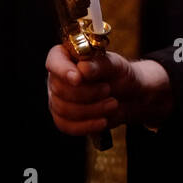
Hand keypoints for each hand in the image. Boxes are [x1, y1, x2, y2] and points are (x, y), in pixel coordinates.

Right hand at [45, 44, 169, 134]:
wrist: (128, 96)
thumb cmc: (118, 74)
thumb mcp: (115, 65)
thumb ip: (99, 65)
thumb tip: (83, 68)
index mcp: (66, 57)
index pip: (54, 61)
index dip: (63, 70)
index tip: (78, 79)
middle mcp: (57, 78)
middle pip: (60, 89)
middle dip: (87, 93)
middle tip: (108, 89)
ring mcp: (57, 99)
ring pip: (64, 109)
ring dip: (92, 109)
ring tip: (113, 104)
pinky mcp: (63, 119)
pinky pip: (67, 126)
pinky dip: (87, 125)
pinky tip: (103, 121)